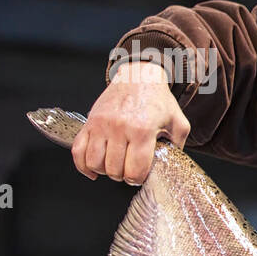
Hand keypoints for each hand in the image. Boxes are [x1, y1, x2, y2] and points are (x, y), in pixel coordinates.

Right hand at [73, 60, 190, 183]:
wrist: (139, 76)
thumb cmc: (158, 100)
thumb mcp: (178, 123)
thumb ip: (177, 147)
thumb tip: (171, 166)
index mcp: (142, 130)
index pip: (134, 170)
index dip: (138, 179)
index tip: (141, 176)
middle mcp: (119, 128)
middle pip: (114, 169)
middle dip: (123, 176)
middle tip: (129, 171)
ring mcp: (101, 125)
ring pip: (95, 163)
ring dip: (105, 171)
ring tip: (115, 168)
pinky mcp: (89, 122)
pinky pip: (78, 151)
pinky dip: (83, 165)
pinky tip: (93, 170)